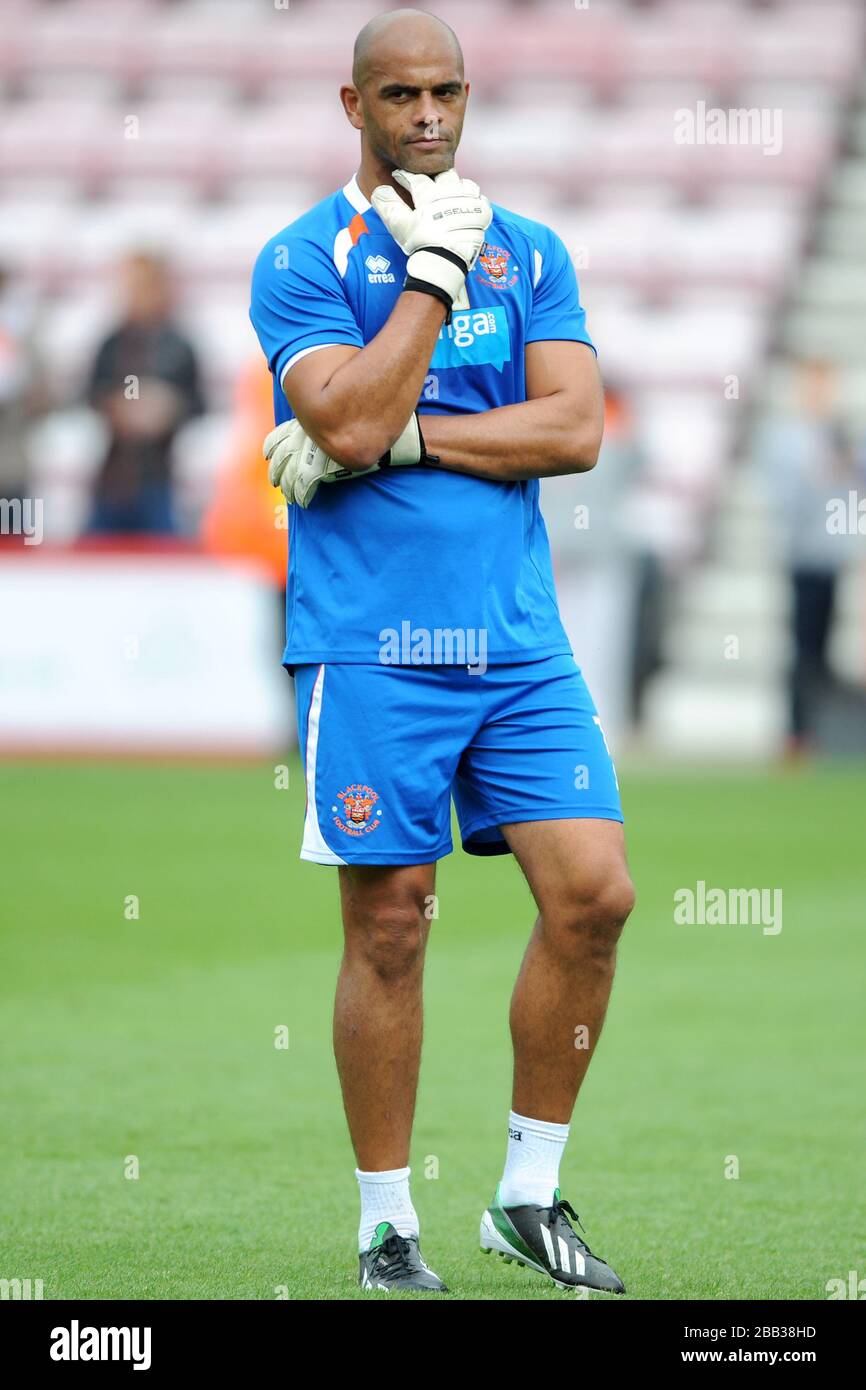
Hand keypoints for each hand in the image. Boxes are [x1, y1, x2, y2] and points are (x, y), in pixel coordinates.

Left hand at [263, 414, 425, 507]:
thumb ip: (326, 426)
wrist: (386, 438)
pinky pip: (304, 485)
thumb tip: (317, 433)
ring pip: (290, 474)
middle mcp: (306, 437)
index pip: (280, 435)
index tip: (269, 455)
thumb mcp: (341, 419)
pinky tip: (302, 501)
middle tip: (276, 480)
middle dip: (277, 470)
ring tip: (289, 495)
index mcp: (308, 423)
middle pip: (281, 456)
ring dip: (288, 486)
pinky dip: (301, 495)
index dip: (272, 447)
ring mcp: (313, 452)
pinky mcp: (322, 468)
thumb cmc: (369, 426)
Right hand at [371, 168, 491, 315]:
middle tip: (430, 182)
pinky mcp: (482, 215)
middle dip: (436, 175)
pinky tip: (468, 207)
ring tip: (452, 194)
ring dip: (458, 187)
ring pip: (466, 184)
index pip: (415, 177)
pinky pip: (481, 200)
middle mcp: (450, 193)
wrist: (445, 264)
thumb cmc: (421, 244)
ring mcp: (468, 202)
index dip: (405, 175)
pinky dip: (475, 202)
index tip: (399, 175)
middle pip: (445, 174)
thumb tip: (380, 190)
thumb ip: (388, 205)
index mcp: (429, 195)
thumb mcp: (399, 225)